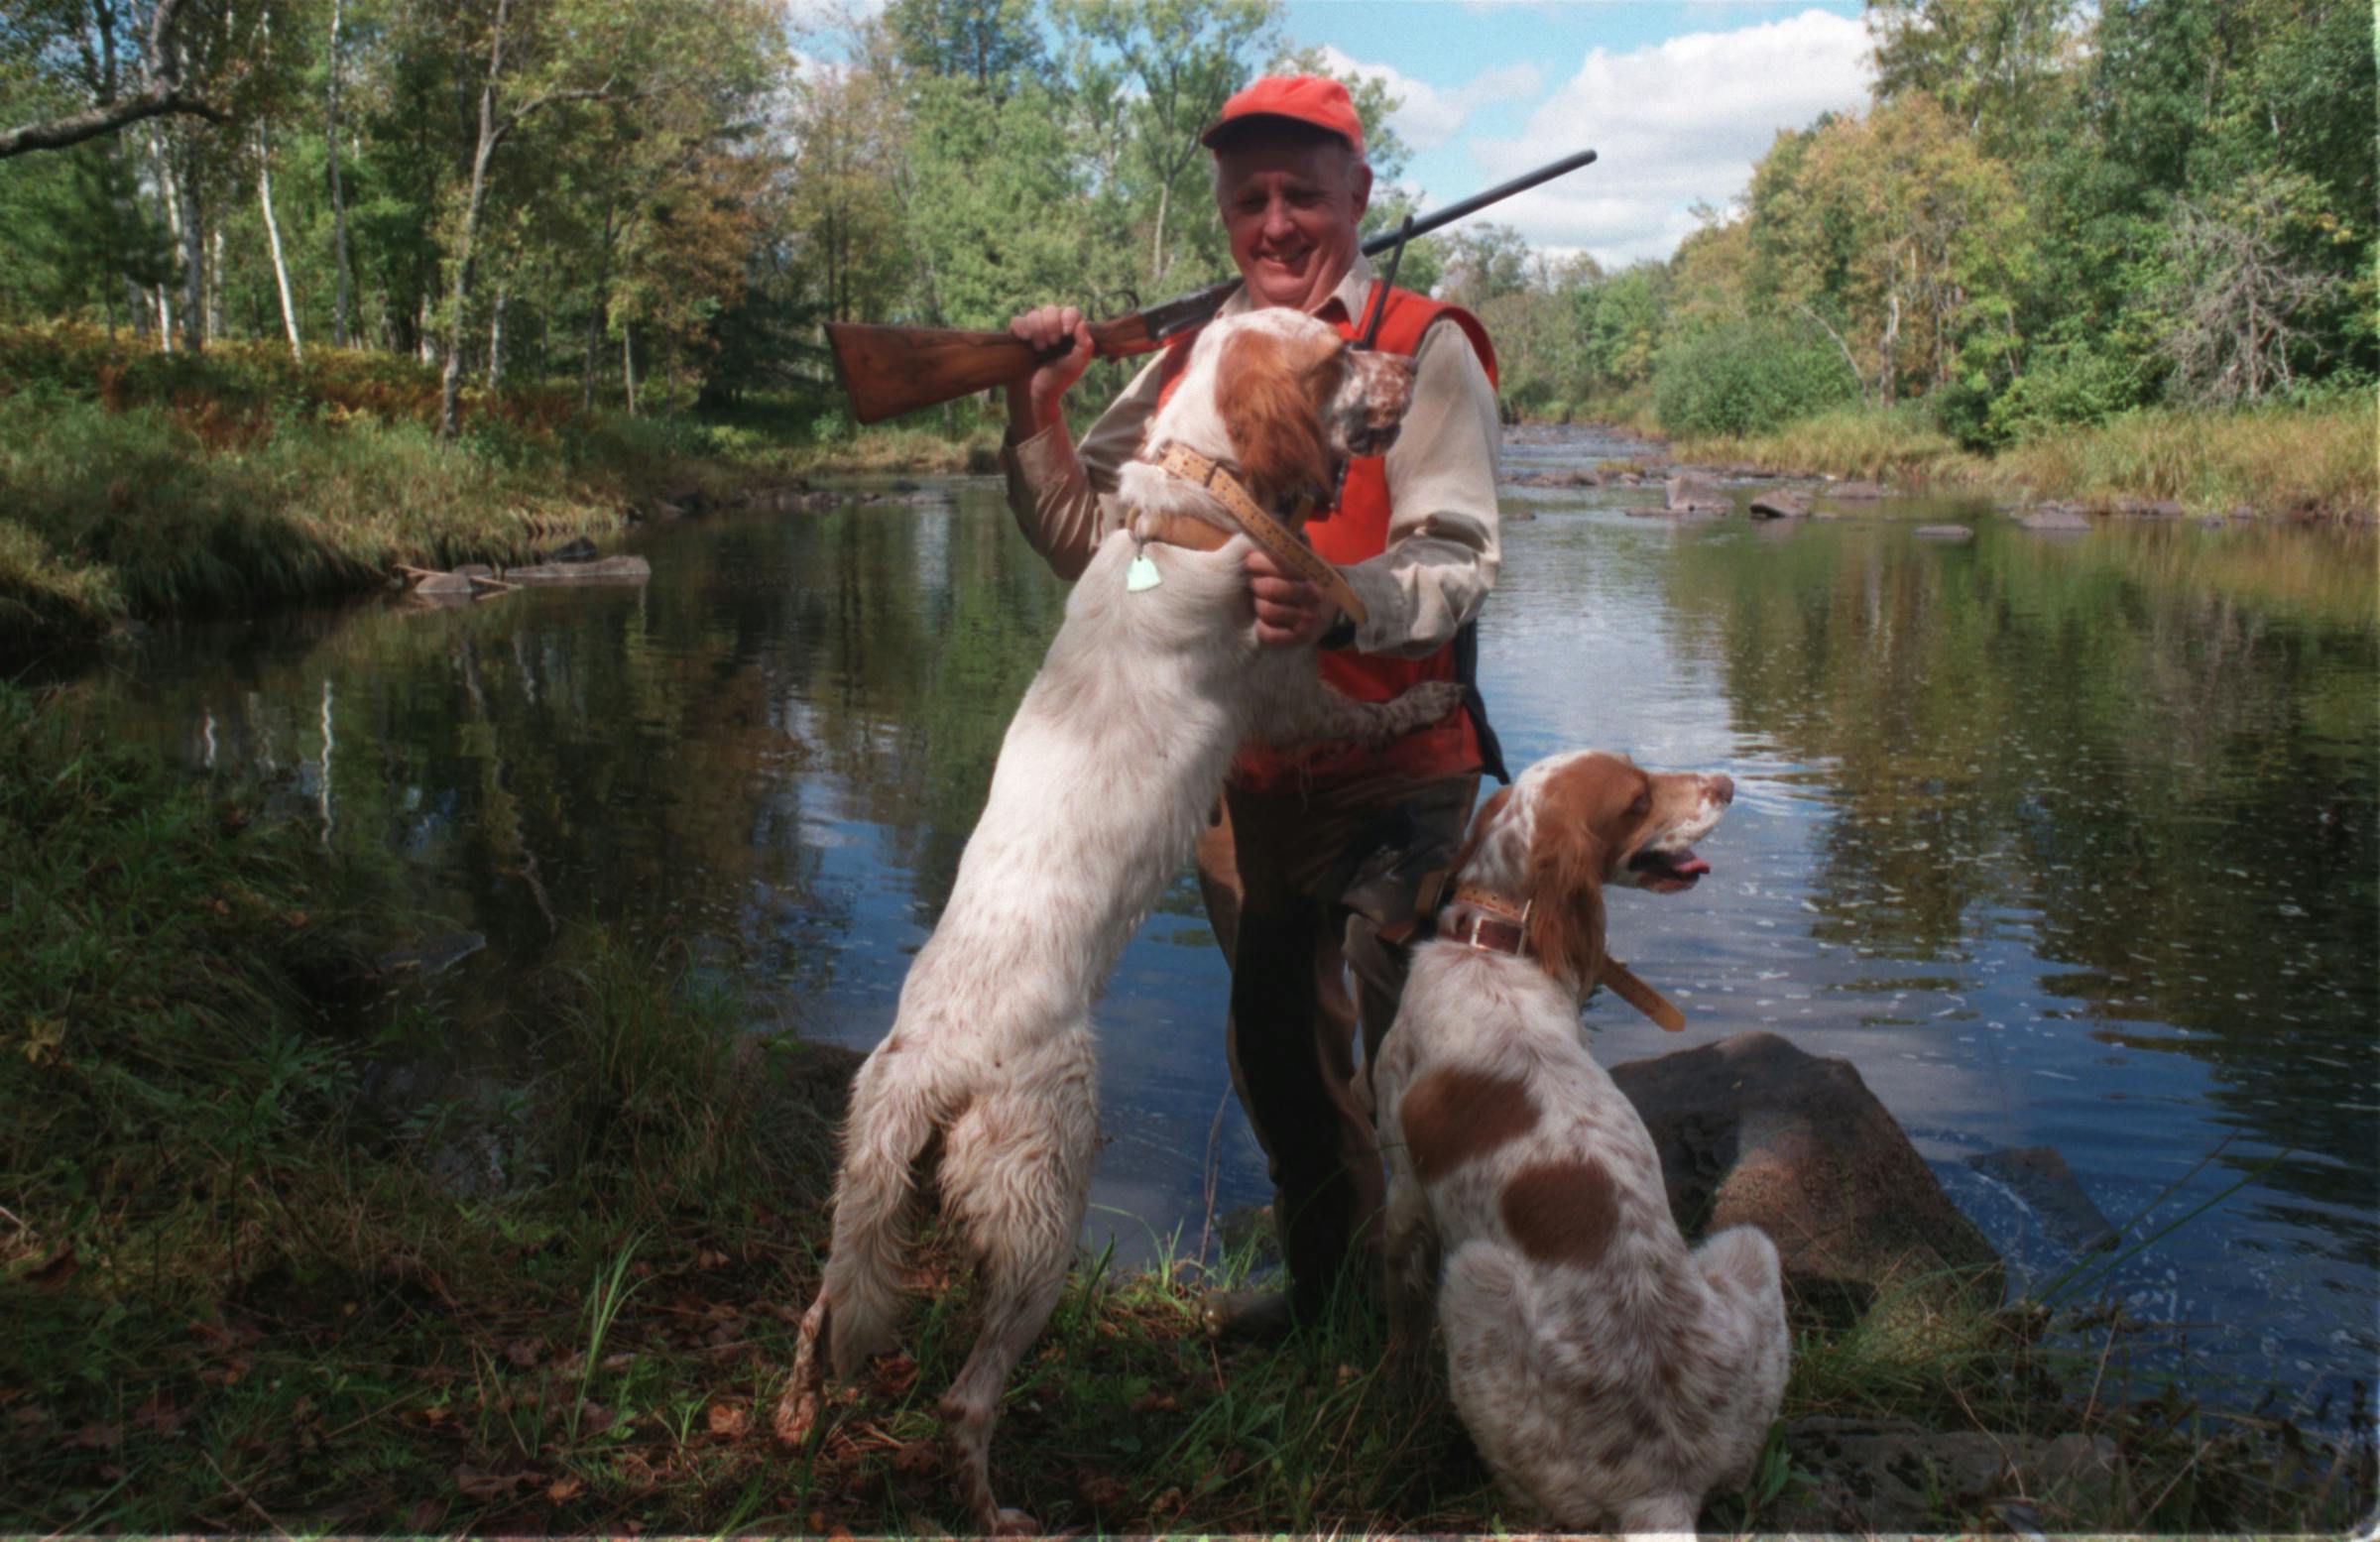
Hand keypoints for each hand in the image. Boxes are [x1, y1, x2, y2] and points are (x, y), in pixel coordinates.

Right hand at [1004, 305, 1092, 438]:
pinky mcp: (1017, 335)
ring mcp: (1033, 330)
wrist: (1035, 394)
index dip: (1068, 318)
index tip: (1067, 333)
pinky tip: (1026, 339)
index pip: (1070, 312)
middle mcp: (1050, 327)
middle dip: (1052, 325)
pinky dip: (1022, 327)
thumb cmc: (1058, 380)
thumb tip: (1081, 323)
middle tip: (1053, 344)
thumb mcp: (1077, 364)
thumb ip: (1085, 345)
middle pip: (1051, 310)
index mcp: (1067, 332)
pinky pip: (1018, 321)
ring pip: (1034, 314)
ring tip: (1040, 349)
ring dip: (1038, 330)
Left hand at [1246, 548, 1335, 646]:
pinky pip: (1271, 634)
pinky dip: (1262, 627)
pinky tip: (1264, 620)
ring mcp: (1307, 619)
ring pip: (1267, 611)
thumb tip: (1266, 531)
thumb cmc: (1313, 580)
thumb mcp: (1309, 560)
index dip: (1259, 561)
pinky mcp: (1302, 637)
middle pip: (1270, 588)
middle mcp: (1312, 596)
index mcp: (1312, 572)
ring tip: (1260, 600)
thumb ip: (1290, 548)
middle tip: (1255, 583)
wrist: (1337, 610)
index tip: (1250, 561)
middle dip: (1255, 584)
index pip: (1280, 563)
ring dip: (1258, 604)